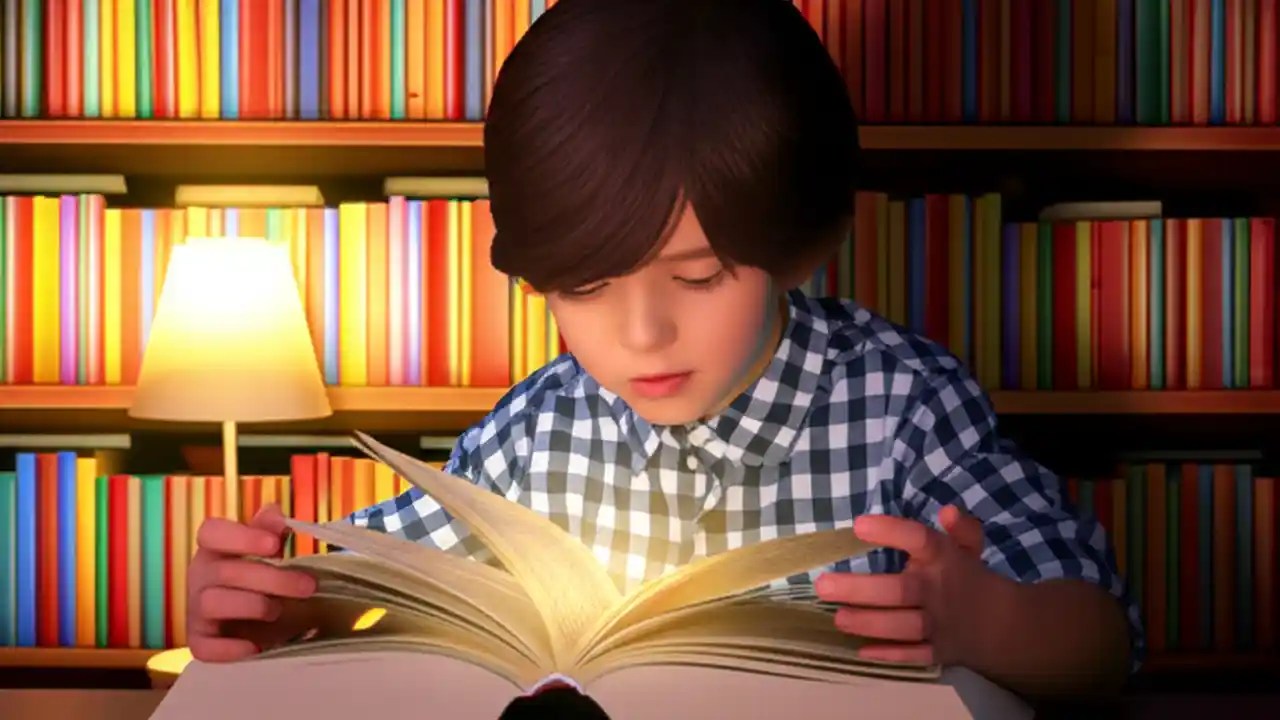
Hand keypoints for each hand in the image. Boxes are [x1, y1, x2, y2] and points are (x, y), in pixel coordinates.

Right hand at [187, 504, 318, 661]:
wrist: (253, 621)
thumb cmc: (261, 578)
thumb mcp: (268, 552)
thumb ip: (270, 531)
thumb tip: (276, 512)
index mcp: (215, 548)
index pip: (211, 532)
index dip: (242, 536)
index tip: (275, 545)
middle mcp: (200, 575)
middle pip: (225, 571)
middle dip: (271, 579)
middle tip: (307, 586)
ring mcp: (196, 609)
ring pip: (212, 603)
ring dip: (252, 606)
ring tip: (278, 611)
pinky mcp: (199, 640)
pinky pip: (203, 647)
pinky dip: (229, 649)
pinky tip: (256, 647)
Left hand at [814, 505, 1008, 666]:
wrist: (1004, 625)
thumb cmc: (967, 576)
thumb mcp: (968, 547)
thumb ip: (961, 528)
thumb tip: (949, 511)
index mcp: (944, 558)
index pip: (920, 540)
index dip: (892, 532)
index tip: (859, 526)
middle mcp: (939, 591)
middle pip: (901, 590)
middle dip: (861, 589)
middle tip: (823, 585)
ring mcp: (939, 624)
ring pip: (904, 626)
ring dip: (869, 623)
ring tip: (837, 618)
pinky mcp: (937, 651)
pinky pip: (914, 654)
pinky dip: (890, 655)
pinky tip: (860, 650)